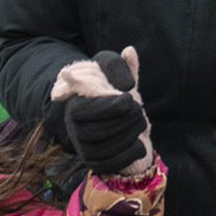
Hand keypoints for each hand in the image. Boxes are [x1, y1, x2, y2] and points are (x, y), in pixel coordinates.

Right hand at [48, 45, 153, 175]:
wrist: (119, 120)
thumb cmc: (114, 92)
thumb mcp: (117, 74)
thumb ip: (122, 65)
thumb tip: (129, 52)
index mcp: (76, 103)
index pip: (85, 110)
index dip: (109, 107)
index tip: (129, 98)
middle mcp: (74, 127)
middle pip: (97, 132)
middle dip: (126, 119)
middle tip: (138, 109)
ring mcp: (83, 147)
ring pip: (105, 148)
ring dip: (131, 133)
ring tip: (140, 122)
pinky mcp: (95, 163)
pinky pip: (113, 164)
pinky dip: (132, 152)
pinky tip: (139, 142)